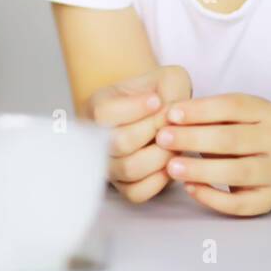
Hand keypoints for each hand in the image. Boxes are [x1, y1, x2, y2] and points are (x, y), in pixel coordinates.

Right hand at [87, 65, 191, 202]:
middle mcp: (96, 140)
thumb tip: (170, 113)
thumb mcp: (168, 78)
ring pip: (129, 169)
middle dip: (153, 130)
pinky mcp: (124, 186)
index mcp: (97, 107)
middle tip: (171, 121)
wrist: (160, 111)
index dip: (134, 108)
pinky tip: (171, 160)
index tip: (157, 100)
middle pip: (119, 142)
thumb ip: (171, 89)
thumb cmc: (162, 93)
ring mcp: (109, 166)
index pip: (103, 113)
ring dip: (160, 155)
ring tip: (175, 141)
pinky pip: (137, 192)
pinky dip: (159, 179)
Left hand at [158, 94, 270, 216]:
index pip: (233, 106)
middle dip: (194, 138)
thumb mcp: (227, 118)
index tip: (171, 114)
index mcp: (266, 112)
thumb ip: (202, 116)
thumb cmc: (237, 135)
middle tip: (163, 139)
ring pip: (238, 172)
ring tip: (171, 167)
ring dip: (201, 169)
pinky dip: (212, 197)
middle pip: (233, 139)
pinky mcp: (267, 200)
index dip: (200, 110)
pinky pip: (239, 203)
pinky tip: (189, 188)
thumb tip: (168, 116)